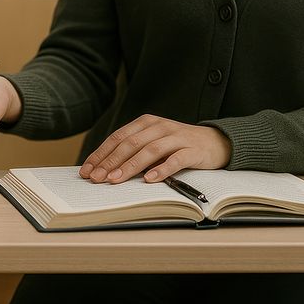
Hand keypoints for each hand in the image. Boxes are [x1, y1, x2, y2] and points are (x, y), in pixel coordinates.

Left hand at [79, 115, 230, 183]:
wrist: (216, 142)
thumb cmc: (177, 146)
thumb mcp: (153, 143)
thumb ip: (133, 151)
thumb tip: (103, 169)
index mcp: (145, 123)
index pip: (118, 138)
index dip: (101, 154)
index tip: (87, 170)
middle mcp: (159, 126)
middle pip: (130, 144)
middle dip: (110, 162)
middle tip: (96, 178)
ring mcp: (177, 137)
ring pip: (149, 151)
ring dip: (130, 166)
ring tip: (116, 179)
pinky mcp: (193, 150)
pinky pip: (176, 160)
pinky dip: (162, 169)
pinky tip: (149, 179)